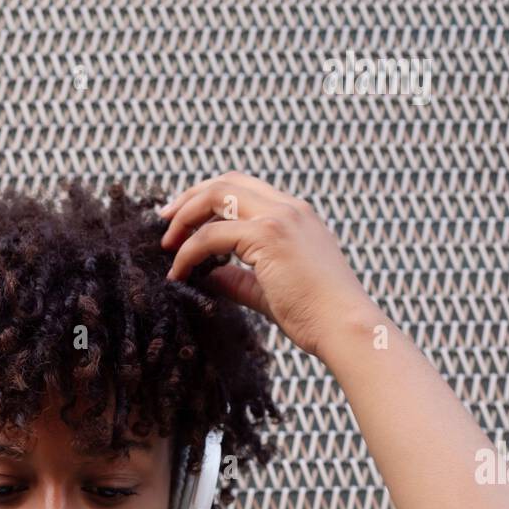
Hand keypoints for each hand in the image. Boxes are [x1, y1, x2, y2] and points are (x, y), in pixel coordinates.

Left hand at [159, 171, 376, 359]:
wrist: (344, 326)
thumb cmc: (315, 315)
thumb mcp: (270, 289)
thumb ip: (239, 278)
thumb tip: (208, 275)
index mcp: (294, 214)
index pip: (242, 188)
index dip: (207, 198)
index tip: (183, 220)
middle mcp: (288, 208)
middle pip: (225, 182)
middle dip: (188, 199)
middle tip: (164, 223)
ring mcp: (280, 218)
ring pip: (215, 197)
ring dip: (184, 219)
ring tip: (167, 246)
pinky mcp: (268, 236)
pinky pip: (212, 235)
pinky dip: (189, 251)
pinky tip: (179, 272)